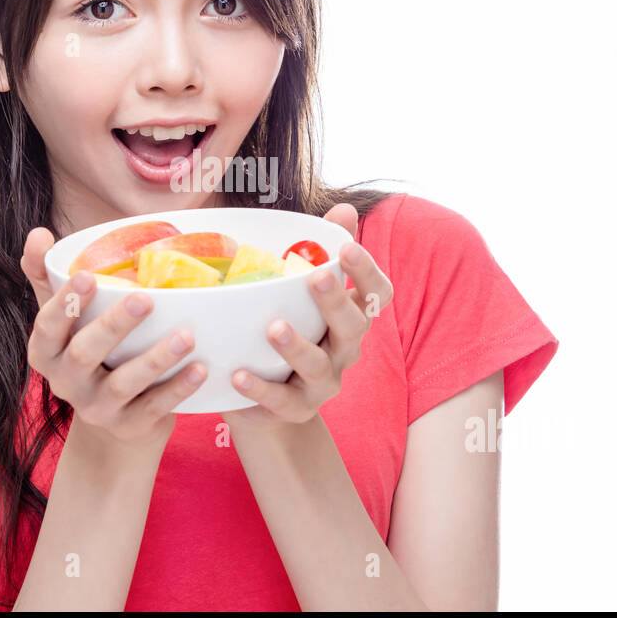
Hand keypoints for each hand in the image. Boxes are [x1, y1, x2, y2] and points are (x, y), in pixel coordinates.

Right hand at [20, 227, 207, 450]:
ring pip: (123, 384)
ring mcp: (97, 409)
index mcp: (45, 353)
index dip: (65, 304)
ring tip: (186, 335)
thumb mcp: (65, 318)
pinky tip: (200, 368)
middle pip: (84, 355)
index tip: (88, 276)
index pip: (46, 328)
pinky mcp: (129, 427)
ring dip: (155, 359)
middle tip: (144, 299)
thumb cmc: (89, 349)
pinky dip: (177, 390)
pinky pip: (154, 408)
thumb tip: (38, 234)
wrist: (113, 415)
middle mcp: (65, 384)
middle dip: (113, 326)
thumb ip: (48, 277)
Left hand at [219, 203, 393, 432]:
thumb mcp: (299, 291)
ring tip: (273, 328)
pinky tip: (238, 374)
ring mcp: (323, 383)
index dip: (367, 271)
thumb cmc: (288, 327)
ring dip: (297, 347)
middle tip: (314, 277)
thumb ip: (321, 250)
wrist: (267, 398)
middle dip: (336, 302)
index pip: (377, 294)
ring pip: (319, 366)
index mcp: (351, 317)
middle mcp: (345, 350)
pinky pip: (281, 401)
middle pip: (353, 327)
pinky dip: (260, 389)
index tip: (347, 246)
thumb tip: (346, 208)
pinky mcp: (295, 409)